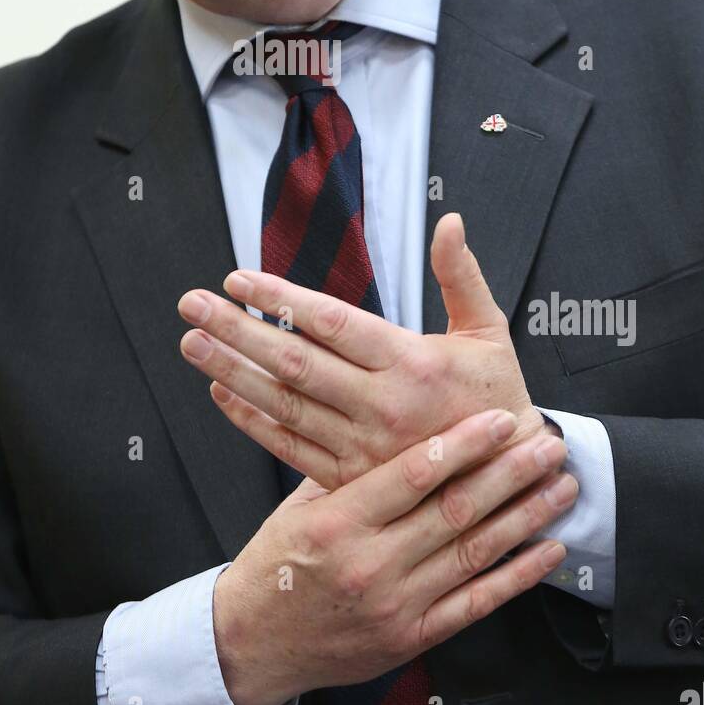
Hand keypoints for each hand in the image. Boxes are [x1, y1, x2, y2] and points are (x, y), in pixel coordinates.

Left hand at [178, 212, 545, 488]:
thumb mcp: (489, 331)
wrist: (511, 483)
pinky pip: (291, 448)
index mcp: (412, 361)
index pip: (331, 322)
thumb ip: (461, 274)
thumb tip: (449, 221)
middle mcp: (382, 405)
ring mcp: (363, 447)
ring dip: (232, 371)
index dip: (280, 299)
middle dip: (237, 330)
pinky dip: (252, 421)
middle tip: (192, 303)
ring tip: (191, 343)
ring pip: (284, 404)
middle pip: (295, 362)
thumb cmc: (498, 397)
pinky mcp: (352, 479)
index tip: (237, 279)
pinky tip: (221, 393)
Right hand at [212, 407, 572, 704]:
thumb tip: (398, 418)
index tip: (499, 419)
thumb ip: (351, 468)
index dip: (463, 444)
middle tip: (547, 444)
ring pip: (475, 553)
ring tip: (559, 487)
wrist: (256, 640)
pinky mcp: (414, 635)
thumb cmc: (279, 564)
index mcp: (340, 522)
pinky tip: (547, 552)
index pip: (413, 474)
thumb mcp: (301, 505)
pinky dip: (518, 576)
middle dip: (510, 472)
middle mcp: (372, 563)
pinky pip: (477, 603)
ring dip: (525, 516)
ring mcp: (398, 604)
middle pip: (456, 510)